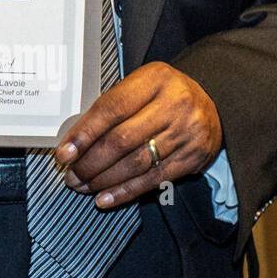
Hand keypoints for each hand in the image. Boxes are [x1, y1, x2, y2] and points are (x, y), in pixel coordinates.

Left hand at [57, 61, 222, 208]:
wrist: (211, 101)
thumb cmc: (163, 93)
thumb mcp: (141, 84)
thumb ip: (113, 105)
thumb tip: (76, 139)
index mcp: (155, 79)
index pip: (111, 108)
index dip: (84, 133)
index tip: (65, 152)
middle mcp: (174, 105)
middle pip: (122, 140)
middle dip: (91, 162)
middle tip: (71, 174)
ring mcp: (187, 133)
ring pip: (137, 163)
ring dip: (104, 179)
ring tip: (83, 186)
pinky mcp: (194, 157)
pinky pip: (155, 179)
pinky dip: (126, 191)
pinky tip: (106, 197)